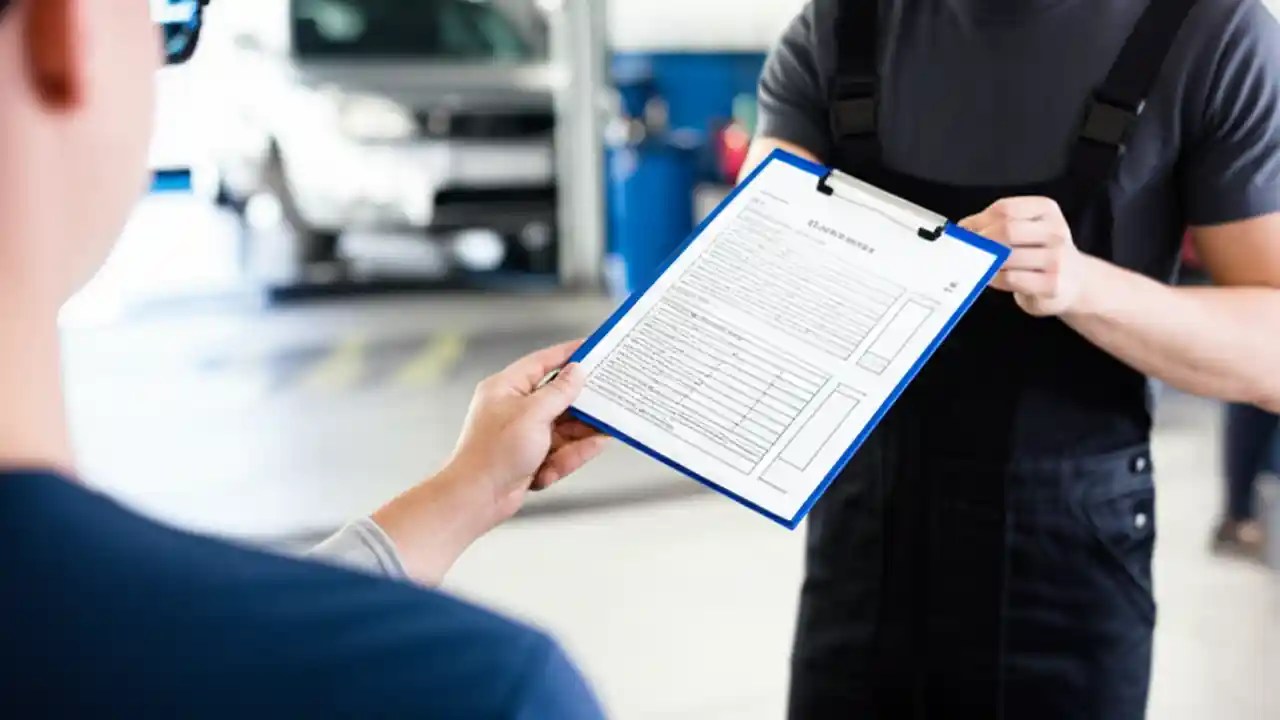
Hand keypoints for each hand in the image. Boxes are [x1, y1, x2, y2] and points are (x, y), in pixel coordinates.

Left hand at [449, 340, 607, 520]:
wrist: (476, 498)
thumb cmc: (494, 453)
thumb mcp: (532, 414)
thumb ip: (559, 392)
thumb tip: (576, 372)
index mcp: (506, 389)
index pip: (541, 363)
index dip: (567, 354)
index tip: (591, 348)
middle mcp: (514, 409)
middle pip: (557, 397)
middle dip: (583, 398)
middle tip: (610, 390)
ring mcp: (523, 435)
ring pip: (563, 426)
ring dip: (585, 427)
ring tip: (611, 422)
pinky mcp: (531, 458)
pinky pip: (561, 449)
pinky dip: (578, 449)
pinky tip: (598, 443)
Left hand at [960, 197, 1090, 316]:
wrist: (1076, 282)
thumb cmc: (1042, 252)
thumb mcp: (1027, 228)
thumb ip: (997, 224)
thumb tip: (964, 228)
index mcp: (1047, 210)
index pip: (1005, 208)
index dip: (978, 220)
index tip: (964, 230)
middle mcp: (1055, 231)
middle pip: (1007, 230)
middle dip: (981, 240)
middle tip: (966, 249)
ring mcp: (1055, 259)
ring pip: (1007, 256)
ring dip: (985, 260)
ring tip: (977, 263)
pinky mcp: (1050, 284)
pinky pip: (1010, 278)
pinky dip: (994, 277)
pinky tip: (991, 277)